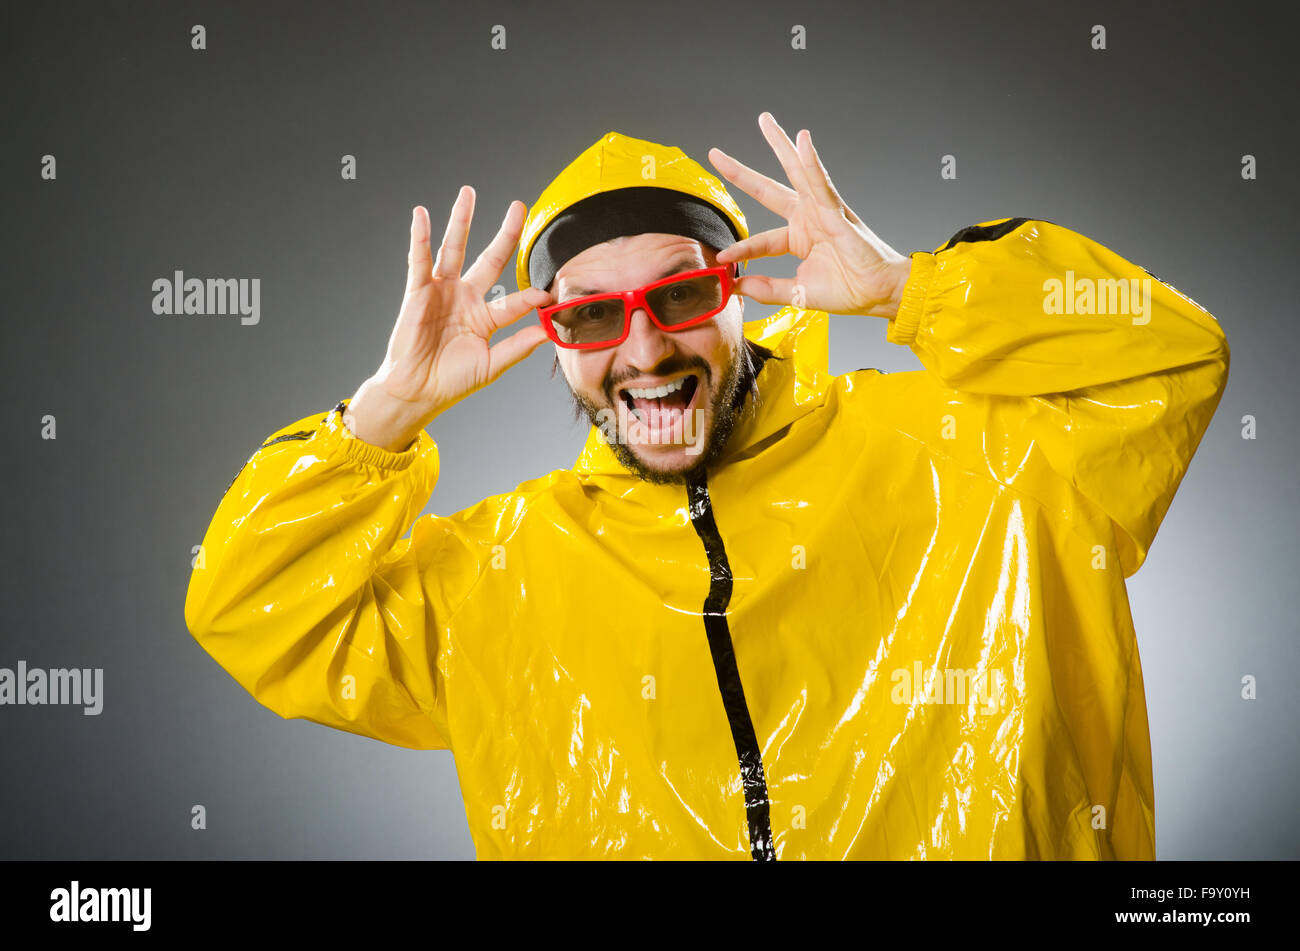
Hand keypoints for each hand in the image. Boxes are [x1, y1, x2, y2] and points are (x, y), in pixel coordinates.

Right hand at [346, 188, 553, 450]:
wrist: (417, 391)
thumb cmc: (451, 381)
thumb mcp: (491, 365)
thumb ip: (517, 347)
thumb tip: (547, 332)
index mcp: (485, 316)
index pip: (514, 300)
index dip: (529, 298)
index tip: (547, 296)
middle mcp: (466, 297)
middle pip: (489, 258)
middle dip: (505, 233)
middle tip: (518, 207)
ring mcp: (442, 292)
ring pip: (454, 249)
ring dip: (461, 221)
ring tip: (468, 193)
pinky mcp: (418, 292)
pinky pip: (420, 261)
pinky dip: (420, 238)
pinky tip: (422, 216)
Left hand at [708, 112, 911, 318]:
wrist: (878, 293)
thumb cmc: (848, 291)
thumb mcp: (798, 293)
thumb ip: (768, 289)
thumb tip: (738, 287)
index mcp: (798, 238)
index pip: (760, 241)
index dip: (741, 250)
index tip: (722, 259)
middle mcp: (806, 218)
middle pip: (766, 190)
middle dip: (741, 172)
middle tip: (715, 154)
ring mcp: (820, 210)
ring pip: (794, 172)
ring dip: (780, 145)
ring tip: (764, 121)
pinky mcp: (836, 210)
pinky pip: (821, 183)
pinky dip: (812, 162)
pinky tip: (802, 140)